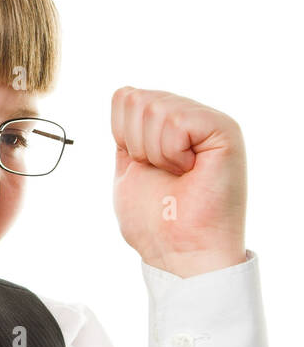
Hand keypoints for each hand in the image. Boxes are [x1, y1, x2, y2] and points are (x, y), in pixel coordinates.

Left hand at [111, 87, 247, 276]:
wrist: (179, 252)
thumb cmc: (156, 222)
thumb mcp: (128, 168)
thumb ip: (127, 132)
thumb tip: (125, 93)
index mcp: (169, 125)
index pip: (126, 97)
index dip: (122, 135)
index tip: (143, 166)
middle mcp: (192, 117)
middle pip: (137, 98)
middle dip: (136, 144)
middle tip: (162, 174)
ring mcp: (210, 121)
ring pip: (154, 108)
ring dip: (155, 153)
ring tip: (177, 175)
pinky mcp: (225, 130)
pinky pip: (177, 121)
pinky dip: (172, 153)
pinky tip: (189, 171)